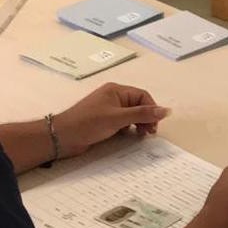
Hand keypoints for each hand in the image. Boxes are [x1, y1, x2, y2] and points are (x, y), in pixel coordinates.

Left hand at [53, 83, 170, 158]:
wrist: (61, 137)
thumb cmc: (88, 123)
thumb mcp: (118, 118)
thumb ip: (143, 114)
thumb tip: (166, 111)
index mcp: (116, 90)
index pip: (142, 96)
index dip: (151, 109)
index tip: (155, 125)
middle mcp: (113, 97)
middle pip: (138, 105)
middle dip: (146, 117)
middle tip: (149, 133)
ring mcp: (108, 109)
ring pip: (131, 114)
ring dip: (138, 124)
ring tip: (141, 135)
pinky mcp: (103, 120)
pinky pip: (122, 121)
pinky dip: (129, 128)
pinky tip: (129, 135)